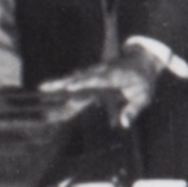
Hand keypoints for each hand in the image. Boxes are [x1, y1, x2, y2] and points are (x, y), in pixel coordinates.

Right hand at [43, 45, 163, 125]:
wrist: (144, 61)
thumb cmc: (144, 82)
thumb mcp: (144, 98)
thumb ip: (133, 110)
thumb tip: (123, 125)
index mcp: (116, 75)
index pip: (98, 79)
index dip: (84, 82)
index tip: (70, 87)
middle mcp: (103, 71)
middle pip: (80, 77)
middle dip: (63, 82)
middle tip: (44, 88)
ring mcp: (96, 72)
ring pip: (76, 77)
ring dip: (59, 82)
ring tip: (42, 88)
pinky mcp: (93, 74)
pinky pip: (77, 79)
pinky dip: (64, 83)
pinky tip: (48, 87)